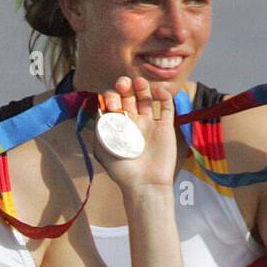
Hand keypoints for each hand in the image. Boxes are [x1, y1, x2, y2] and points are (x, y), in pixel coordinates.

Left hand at [90, 75, 176, 193]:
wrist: (145, 184)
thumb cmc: (122, 170)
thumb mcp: (103, 148)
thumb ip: (100, 128)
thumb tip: (99, 109)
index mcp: (117, 128)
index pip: (113, 104)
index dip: (111, 96)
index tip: (110, 98)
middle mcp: (133, 124)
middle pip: (129, 98)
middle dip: (125, 88)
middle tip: (123, 83)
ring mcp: (150, 125)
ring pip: (147, 99)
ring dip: (143, 88)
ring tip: (139, 82)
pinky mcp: (165, 128)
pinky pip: (167, 108)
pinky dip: (164, 97)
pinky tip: (158, 92)